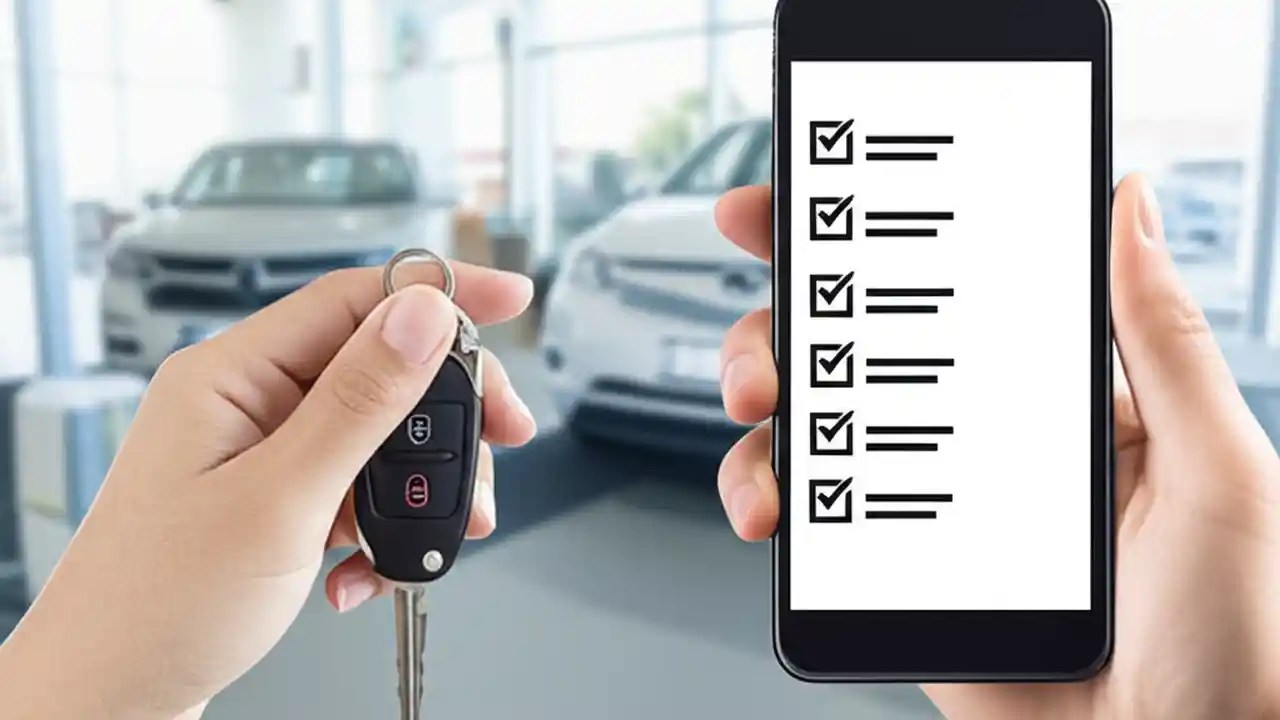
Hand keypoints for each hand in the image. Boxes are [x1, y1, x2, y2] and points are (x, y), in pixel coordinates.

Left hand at [0, 263, 537, 718]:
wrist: (111, 699)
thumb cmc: (157, 608)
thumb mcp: (279, 500)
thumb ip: (358, 401)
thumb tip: (424, 316)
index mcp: (230, 375)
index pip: (354, 299)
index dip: (441, 293)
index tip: (511, 298)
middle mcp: (247, 401)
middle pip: (380, 365)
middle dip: (448, 410)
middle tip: (502, 439)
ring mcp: (263, 451)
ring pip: (379, 434)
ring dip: (420, 484)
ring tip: (440, 533)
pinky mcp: (277, 498)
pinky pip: (357, 487)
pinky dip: (382, 527)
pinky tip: (368, 568)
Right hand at [714, 178, 1279, 718]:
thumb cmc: (1236, 636)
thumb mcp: (1218, 471)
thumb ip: (1164, 344)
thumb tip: (1128, 207)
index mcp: (1054, 401)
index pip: (949, 293)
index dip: (869, 240)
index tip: (799, 204)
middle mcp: (977, 444)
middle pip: (855, 356)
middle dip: (783, 324)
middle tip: (763, 333)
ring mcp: (926, 511)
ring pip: (813, 433)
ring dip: (761, 413)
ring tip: (754, 414)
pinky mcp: (890, 578)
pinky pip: (810, 524)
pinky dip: (765, 500)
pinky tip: (770, 511)